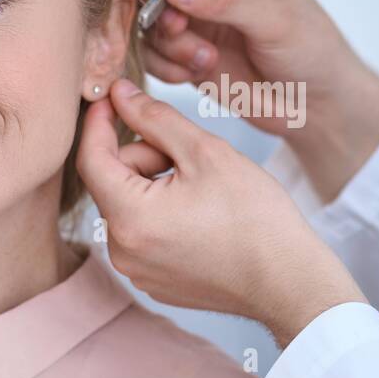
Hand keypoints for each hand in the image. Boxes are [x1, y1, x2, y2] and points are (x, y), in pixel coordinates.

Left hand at [76, 77, 366, 348]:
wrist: (288, 280)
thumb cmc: (255, 218)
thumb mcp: (205, 152)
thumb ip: (155, 118)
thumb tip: (119, 94)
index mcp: (130, 219)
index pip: (90, 159)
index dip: (100, 122)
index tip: (113, 98)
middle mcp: (123, 252)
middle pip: (113, 183)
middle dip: (144, 159)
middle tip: (190, 158)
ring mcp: (138, 272)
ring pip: (129, 207)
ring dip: (154, 187)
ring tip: (202, 190)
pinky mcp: (155, 282)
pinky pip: (144, 235)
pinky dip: (163, 216)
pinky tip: (203, 217)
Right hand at [133, 0, 378, 203]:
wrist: (314, 104)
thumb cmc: (312, 52)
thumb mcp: (275, 21)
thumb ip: (225, 0)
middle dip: (156, 0)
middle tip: (177, 28)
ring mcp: (195, 10)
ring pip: (147, 11)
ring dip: (166, 39)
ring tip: (203, 60)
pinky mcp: (185, 44)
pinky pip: (150, 46)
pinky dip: (164, 62)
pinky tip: (196, 72)